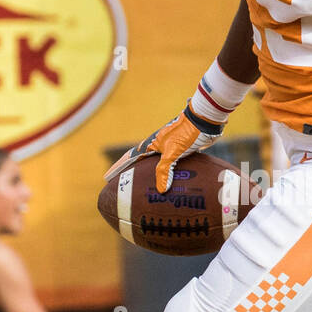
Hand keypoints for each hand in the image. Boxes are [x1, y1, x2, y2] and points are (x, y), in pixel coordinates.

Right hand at [105, 106, 222, 192]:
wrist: (205, 121)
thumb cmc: (187, 133)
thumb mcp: (173, 152)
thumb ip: (164, 171)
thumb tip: (160, 190)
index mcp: (152, 144)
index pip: (130, 158)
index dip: (118, 168)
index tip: (106, 177)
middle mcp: (158, 145)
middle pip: (139, 160)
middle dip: (129, 171)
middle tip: (120, 184)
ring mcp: (170, 147)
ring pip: (155, 163)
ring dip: (146, 173)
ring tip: (141, 185)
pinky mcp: (182, 150)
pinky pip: (170, 165)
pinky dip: (165, 174)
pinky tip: (169, 182)